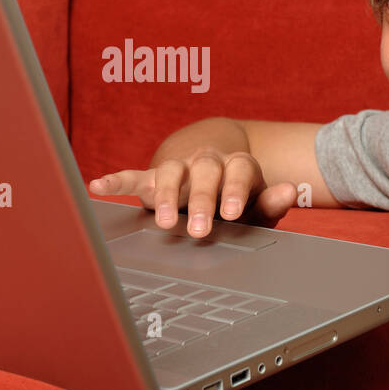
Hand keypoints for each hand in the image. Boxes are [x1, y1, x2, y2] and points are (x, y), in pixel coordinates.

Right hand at [88, 148, 296, 237]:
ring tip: (164, 221)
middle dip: (200, 200)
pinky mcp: (153, 177)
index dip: (235, 190)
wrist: (212, 162)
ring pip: (171, 172)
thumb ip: (271, 201)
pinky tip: (98, 186)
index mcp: (236, 165)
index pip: (239, 171)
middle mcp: (206, 161)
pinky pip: (133, 176)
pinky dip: (116, 180)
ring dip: (166, 195)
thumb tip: (290, 190)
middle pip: (204, 172)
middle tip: (199, 229)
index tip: (232, 212)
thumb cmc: (236, 194)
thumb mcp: (257, 202)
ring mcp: (179, 167)